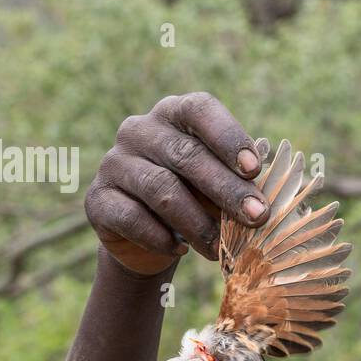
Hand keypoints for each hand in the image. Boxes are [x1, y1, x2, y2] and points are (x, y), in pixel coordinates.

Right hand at [86, 92, 272, 275]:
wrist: (150, 236)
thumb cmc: (197, 198)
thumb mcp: (221, 184)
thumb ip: (239, 182)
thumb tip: (263, 197)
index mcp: (175, 113)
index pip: (200, 110)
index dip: (229, 137)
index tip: (254, 170)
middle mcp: (140, 130)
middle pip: (186, 155)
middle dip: (227, 190)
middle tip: (256, 217)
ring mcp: (114, 162)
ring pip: (161, 190)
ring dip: (198, 223)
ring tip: (221, 247)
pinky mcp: (97, 199)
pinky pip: (132, 218)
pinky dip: (161, 238)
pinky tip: (180, 250)